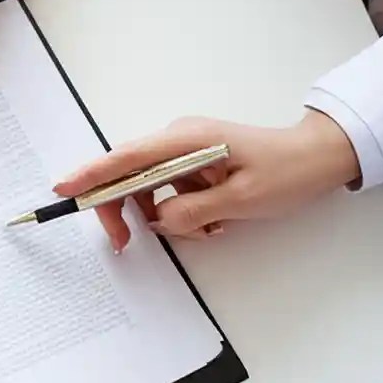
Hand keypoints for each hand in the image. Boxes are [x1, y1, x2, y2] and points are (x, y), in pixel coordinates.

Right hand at [54, 111, 361, 251]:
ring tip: (210, 229)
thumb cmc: (286, 171)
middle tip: (127, 243)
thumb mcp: (241, 201)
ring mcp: (186, 151)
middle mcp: (179, 139)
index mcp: (186, 139)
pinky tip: (216, 221)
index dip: (92, 174)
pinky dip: (185, 213)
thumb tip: (157, 221)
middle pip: (130, 176)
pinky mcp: (195, 165)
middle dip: (125, 211)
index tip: (63, 188)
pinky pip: (173, 194)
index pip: (127, 158)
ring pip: (153, 191)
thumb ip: (192, 212)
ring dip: (169, 218)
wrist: (318, 158)